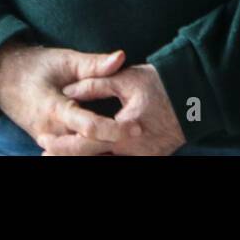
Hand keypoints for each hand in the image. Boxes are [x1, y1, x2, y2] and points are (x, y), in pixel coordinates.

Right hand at [0, 39, 126, 146]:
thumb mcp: (65, 60)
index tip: (137, 128)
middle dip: (111, 144)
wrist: (2, 77)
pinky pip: (69, 152)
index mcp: (54, 109)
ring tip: (127, 145)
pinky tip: (106, 147)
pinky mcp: (48, 141)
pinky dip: (88, 150)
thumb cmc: (35, 66)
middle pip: (85, 147)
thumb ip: (93, 64)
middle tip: (138, 136)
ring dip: (100, 150)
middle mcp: (49, 130)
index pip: (88, 127)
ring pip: (77, 153)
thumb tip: (121, 58)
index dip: (115, 129)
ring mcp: (46, 139)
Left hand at [37, 63, 184, 155]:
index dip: (61, 143)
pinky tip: (96, 152)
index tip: (42, 140)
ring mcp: (143, 157)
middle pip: (92, 158)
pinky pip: (124, 161)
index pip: (84, 142)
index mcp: (124, 130)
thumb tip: (69, 90)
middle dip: (68, 156)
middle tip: (46, 155)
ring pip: (107, 162)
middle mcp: (132, 150)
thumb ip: (95, 84)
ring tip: (66, 155)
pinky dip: (106, 156)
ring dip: (87, 158)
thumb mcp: (127, 78)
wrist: (197, 97)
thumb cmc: (162, 84)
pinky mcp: (152, 158)